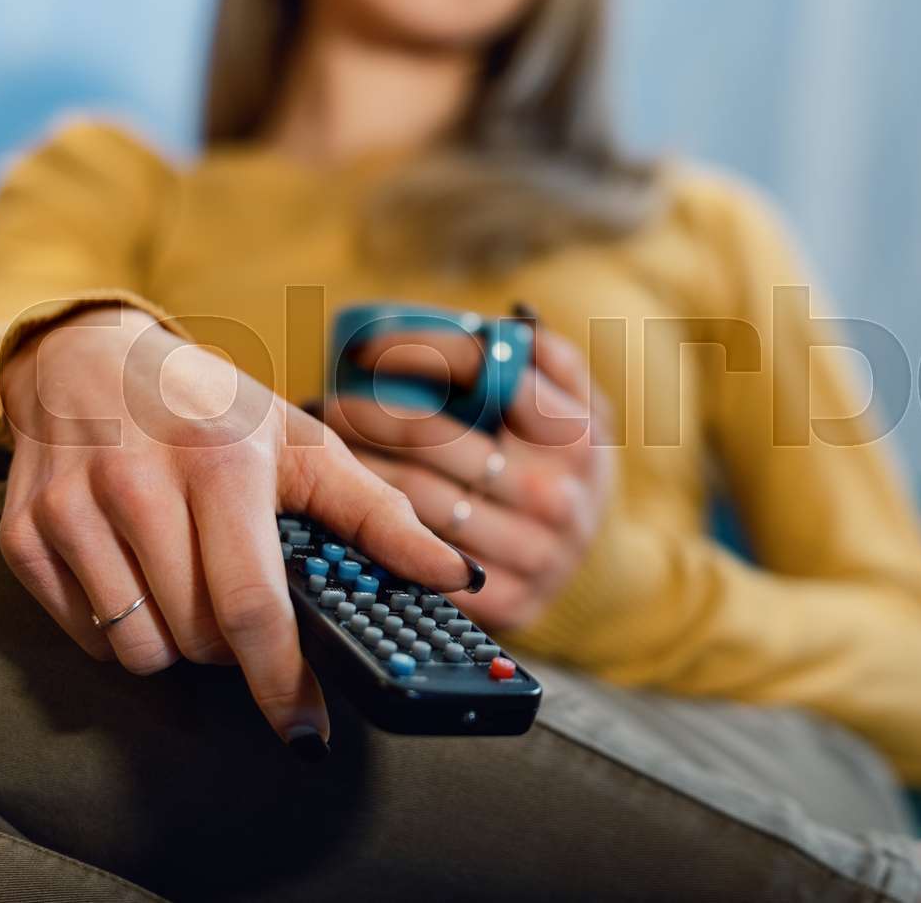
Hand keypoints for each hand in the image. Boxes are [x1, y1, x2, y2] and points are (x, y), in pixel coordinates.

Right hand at [0, 307, 470, 747]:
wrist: (90, 356)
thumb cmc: (214, 411)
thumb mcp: (304, 444)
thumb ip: (382, 516)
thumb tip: (459, 576)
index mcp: (221, 463)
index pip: (252, 606)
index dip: (282, 681)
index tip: (307, 733)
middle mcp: (137, 483)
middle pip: (199, 639)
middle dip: (237, 649)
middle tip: (246, 599)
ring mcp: (71, 510)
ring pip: (140, 649)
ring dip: (180, 643)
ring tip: (191, 581)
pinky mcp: (24, 534)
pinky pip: (88, 638)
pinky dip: (125, 628)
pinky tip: (138, 572)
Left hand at [318, 318, 613, 631]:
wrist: (595, 558)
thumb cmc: (566, 463)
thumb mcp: (582, 404)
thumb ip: (550, 358)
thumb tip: (510, 318)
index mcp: (574, 435)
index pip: (482, 375)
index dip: (414, 353)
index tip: (365, 349)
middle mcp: (556, 495)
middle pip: (432, 441)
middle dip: (365, 413)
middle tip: (328, 402)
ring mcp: (533, 554)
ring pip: (416, 502)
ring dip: (357, 471)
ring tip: (325, 451)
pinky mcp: (511, 602)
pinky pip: (423, 564)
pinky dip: (376, 534)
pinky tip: (348, 510)